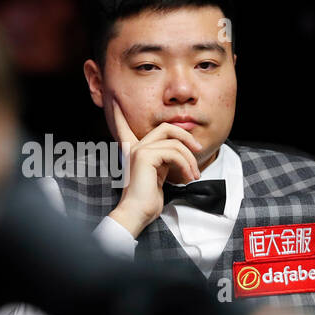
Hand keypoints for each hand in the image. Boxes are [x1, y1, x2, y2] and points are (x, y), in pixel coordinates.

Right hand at [106, 99, 203, 236]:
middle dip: (186, 135)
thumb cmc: (147, 200)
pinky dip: (186, 164)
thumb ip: (164, 160)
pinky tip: (188, 177)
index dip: (119, 114)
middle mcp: (135, 147)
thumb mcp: (159, 175)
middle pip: (166, 127)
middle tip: (198, 148)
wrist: (136, 213)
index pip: (124, 127)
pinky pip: (174, 152)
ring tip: (194, 175)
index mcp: (134, 150)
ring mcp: (139, 149)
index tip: (116, 101)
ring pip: (175, 142)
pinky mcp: (145, 156)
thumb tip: (180, 152)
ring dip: (190, 159)